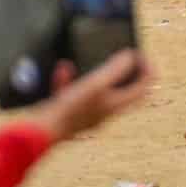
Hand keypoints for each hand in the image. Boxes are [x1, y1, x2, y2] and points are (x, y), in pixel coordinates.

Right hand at [30, 50, 152, 143]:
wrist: (38, 133)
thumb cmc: (70, 109)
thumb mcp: (96, 83)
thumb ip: (115, 69)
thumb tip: (130, 55)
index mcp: (117, 105)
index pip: (144, 87)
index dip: (147, 68)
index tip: (139, 53)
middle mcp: (106, 111)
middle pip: (127, 89)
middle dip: (128, 70)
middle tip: (125, 55)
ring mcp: (88, 113)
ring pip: (100, 89)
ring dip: (97, 72)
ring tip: (91, 57)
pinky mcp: (70, 113)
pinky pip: (75, 92)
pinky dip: (72, 79)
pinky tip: (64, 68)